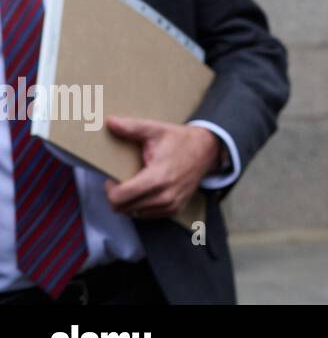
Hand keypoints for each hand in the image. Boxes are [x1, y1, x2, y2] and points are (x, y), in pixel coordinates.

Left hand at [104, 118, 221, 218]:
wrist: (207, 150)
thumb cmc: (179, 140)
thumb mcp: (156, 130)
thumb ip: (131, 127)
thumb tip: (110, 122)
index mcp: (157, 177)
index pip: (120, 198)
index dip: (109, 189)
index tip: (113, 178)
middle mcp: (165, 196)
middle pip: (123, 208)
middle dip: (116, 196)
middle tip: (121, 181)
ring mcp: (171, 205)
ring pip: (133, 214)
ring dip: (128, 202)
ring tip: (133, 185)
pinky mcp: (174, 209)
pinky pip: (146, 215)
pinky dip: (140, 206)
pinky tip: (145, 191)